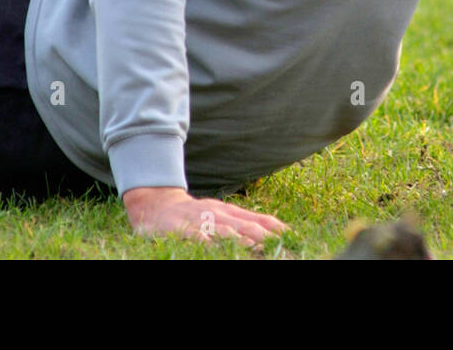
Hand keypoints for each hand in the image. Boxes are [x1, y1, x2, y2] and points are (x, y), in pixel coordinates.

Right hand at [123, 186, 287, 246]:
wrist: (155, 204)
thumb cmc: (194, 215)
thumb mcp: (221, 215)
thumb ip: (244, 224)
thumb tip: (274, 234)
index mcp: (230, 211)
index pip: (260, 220)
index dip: (278, 230)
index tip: (297, 240)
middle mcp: (219, 214)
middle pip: (247, 227)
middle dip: (266, 238)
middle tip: (284, 248)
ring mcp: (200, 220)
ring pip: (225, 231)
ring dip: (243, 240)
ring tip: (259, 248)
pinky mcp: (181, 228)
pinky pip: (197, 236)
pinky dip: (208, 242)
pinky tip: (217, 248)